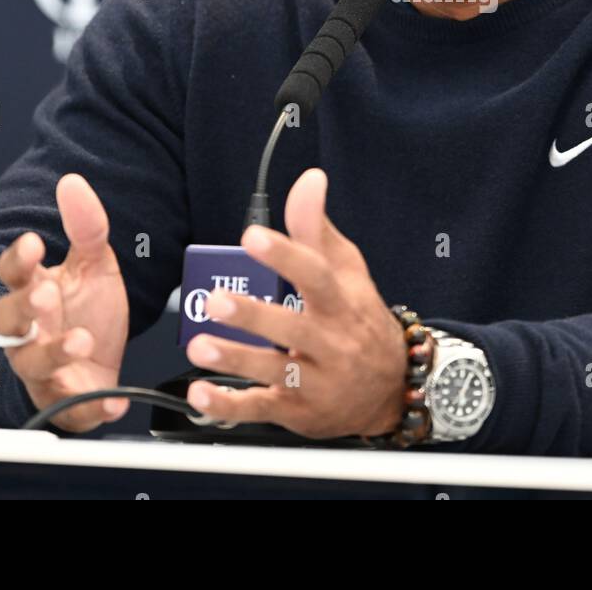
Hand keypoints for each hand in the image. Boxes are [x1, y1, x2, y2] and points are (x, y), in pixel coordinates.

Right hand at [0, 174, 130, 431]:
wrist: (99, 364)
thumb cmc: (85, 311)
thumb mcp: (94, 265)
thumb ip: (86, 227)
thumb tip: (72, 182)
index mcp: (34, 292)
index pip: (12, 274)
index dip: (17, 260)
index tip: (33, 242)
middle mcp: (30, 332)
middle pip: (8, 321)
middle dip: (24, 310)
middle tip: (47, 296)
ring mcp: (44, 369)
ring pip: (33, 365)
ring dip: (53, 353)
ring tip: (81, 340)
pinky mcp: (67, 402)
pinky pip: (73, 408)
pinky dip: (92, 406)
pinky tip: (112, 401)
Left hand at [184, 168, 406, 439]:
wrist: (392, 389)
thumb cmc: (360, 321)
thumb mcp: (347, 271)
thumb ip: (317, 228)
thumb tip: (309, 180)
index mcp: (342, 303)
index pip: (317, 275)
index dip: (285, 256)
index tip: (253, 237)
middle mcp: (331, 343)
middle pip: (294, 328)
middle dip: (254, 316)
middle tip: (216, 300)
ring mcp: (315, 381)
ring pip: (276, 371)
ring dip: (236, 360)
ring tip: (200, 345)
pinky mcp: (297, 411)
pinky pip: (261, 410)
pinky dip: (230, 406)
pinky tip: (203, 393)